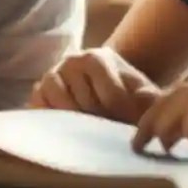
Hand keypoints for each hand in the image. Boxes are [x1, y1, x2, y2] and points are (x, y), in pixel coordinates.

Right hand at [28, 47, 159, 123]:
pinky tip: (69, 129)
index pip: (110, 95)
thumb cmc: (126, 92)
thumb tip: (145, 100)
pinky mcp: (38, 93)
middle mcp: (70, 62)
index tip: (129, 125)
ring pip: (62, 107)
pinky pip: (41, 111)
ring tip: (91, 129)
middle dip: (102, 121)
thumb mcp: (142, 92)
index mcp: (96, 57)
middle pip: (86, 104)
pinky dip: (53, 122)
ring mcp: (51, 76)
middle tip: (111, 130)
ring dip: (77, 122)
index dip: (123, 115)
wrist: (103, 86)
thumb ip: (149, 97)